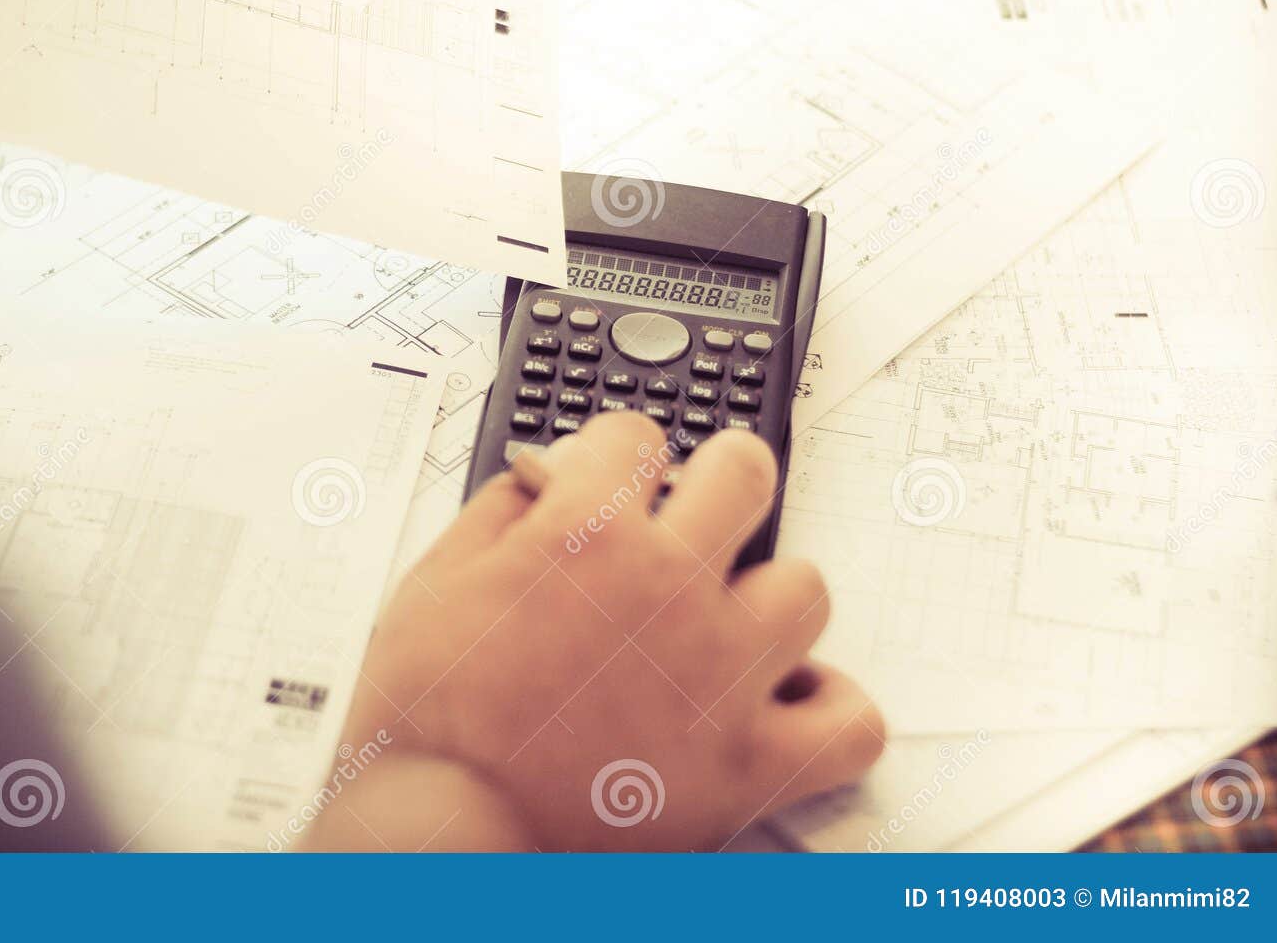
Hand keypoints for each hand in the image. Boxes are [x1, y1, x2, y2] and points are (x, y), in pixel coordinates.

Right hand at [304, 412, 883, 850]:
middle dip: (716, 477)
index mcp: (584, 537)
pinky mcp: (752, 766)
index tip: (609, 482)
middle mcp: (667, 590)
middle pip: (745, 472)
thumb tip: (547, 476)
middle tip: (695, 509)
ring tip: (727, 622)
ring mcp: (722, 676)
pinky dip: (828, 708)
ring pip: (805, 588)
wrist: (440, 840)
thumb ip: (499, 511)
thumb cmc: (425, 726)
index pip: (637, 436)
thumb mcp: (432, 584)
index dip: (616, 456)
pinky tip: (784, 701)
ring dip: (766, 596)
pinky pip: (850, 722)